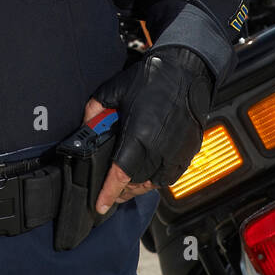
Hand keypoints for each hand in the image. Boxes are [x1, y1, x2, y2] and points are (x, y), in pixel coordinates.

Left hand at [88, 48, 213, 214]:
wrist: (187, 68)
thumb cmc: (154, 77)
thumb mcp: (114, 89)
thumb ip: (95, 109)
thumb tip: (85, 126)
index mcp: (140, 135)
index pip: (120, 174)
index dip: (108, 193)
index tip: (100, 206)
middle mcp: (160, 148)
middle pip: (136, 183)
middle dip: (120, 191)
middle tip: (109, 192)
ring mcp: (176, 152)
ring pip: (154, 182)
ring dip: (138, 186)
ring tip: (127, 185)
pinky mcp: (188, 150)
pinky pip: (170, 176)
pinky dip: (157, 179)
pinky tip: (147, 174)